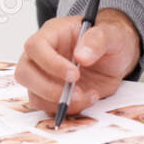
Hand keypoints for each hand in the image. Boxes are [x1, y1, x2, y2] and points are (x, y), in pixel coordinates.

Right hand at [14, 8, 141, 116]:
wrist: (118, 56)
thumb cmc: (110, 39)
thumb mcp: (112, 33)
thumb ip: (98, 40)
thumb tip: (81, 56)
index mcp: (53, 33)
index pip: (36, 47)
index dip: (50, 63)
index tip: (74, 75)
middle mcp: (43, 55)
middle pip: (25, 73)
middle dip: (49, 89)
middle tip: (77, 92)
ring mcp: (45, 76)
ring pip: (34, 95)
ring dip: (59, 102)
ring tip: (88, 95)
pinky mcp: (53, 93)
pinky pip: (48, 107)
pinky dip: (68, 109)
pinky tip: (89, 98)